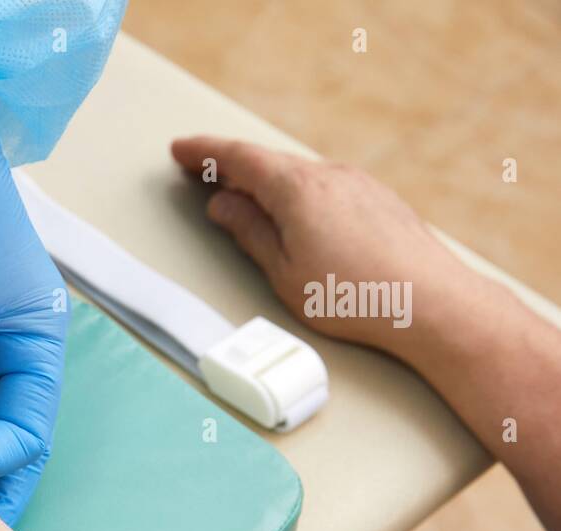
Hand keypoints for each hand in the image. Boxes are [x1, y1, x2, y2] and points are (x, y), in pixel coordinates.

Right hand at [171, 135, 479, 355]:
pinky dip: (296, 192)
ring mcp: (357, 184)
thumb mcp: (284, 272)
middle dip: (231, 166)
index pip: (239, 158)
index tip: (181, 150)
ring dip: (265, 181)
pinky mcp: (377, 200)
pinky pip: (323, 185)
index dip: (205, 152)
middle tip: (201, 172)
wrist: (429, 301)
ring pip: (298, 174)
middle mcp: (328, 175)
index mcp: (297, 189)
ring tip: (242, 197)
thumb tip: (224, 206)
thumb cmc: (355, 296)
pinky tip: (292, 214)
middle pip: (268, 162)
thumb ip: (249, 232)